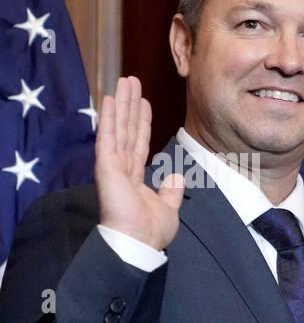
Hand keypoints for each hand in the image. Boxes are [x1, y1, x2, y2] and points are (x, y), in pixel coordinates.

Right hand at [96, 76, 183, 250]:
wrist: (139, 242)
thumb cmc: (151, 230)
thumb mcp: (169, 207)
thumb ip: (172, 190)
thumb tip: (177, 176)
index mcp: (135, 176)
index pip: (139, 141)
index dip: (142, 121)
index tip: (144, 102)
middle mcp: (122, 166)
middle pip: (128, 128)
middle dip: (130, 104)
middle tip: (131, 81)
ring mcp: (112, 164)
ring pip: (118, 126)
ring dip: (121, 103)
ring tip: (124, 81)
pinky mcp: (106, 165)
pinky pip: (108, 135)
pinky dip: (110, 116)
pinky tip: (110, 98)